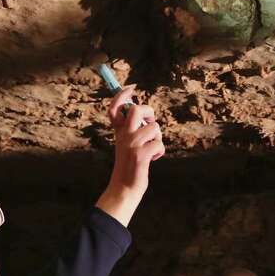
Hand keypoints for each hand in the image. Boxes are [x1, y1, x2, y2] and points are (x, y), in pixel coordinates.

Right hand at [95, 84, 163, 226]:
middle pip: (135, 110)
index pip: (115, 109)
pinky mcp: (140, 155)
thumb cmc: (130, 165)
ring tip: (152, 149)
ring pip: (153, 128)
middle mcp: (123, 136)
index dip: (121, 96)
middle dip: (148, 112)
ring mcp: (131, 145)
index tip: (130, 88)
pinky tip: (153, 159)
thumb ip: (132, 129)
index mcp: (119, 132)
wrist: (124, 187)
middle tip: (150, 123)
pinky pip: (158, 144)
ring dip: (158, 138)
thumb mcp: (127, 144)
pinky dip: (159, 151)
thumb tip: (144, 111)